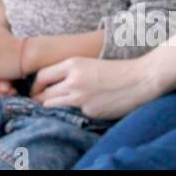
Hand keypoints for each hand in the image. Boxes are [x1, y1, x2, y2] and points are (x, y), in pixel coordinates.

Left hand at [30, 55, 157, 120]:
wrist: (139, 80)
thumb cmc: (116, 69)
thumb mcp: (89, 63)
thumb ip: (70, 71)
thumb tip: (52, 82)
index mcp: (73, 64)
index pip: (43, 75)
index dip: (36, 84)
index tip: (36, 88)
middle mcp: (73, 81)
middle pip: (44, 94)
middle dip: (40, 98)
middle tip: (38, 100)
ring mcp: (81, 98)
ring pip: (54, 105)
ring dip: (52, 106)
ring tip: (52, 105)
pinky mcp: (90, 111)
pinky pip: (76, 112)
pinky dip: (78, 110)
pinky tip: (88, 105)